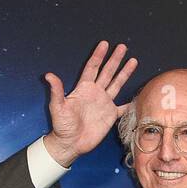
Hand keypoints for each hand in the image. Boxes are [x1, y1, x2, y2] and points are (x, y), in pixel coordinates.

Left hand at [41, 40, 137, 166]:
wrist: (71, 143)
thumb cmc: (62, 126)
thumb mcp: (57, 107)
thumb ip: (56, 90)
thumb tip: (48, 75)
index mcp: (84, 89)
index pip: (92, 67)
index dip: (98, 55)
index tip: (105, 44)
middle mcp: (96, 93)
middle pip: (107, 72)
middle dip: (115, 59)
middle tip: (122, 47)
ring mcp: (104, 103)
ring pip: (117, 84)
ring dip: (124, 73)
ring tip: (133, 61)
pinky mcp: (110, 116)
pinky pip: (123, 107)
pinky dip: (131, 103)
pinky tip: (138, 96)